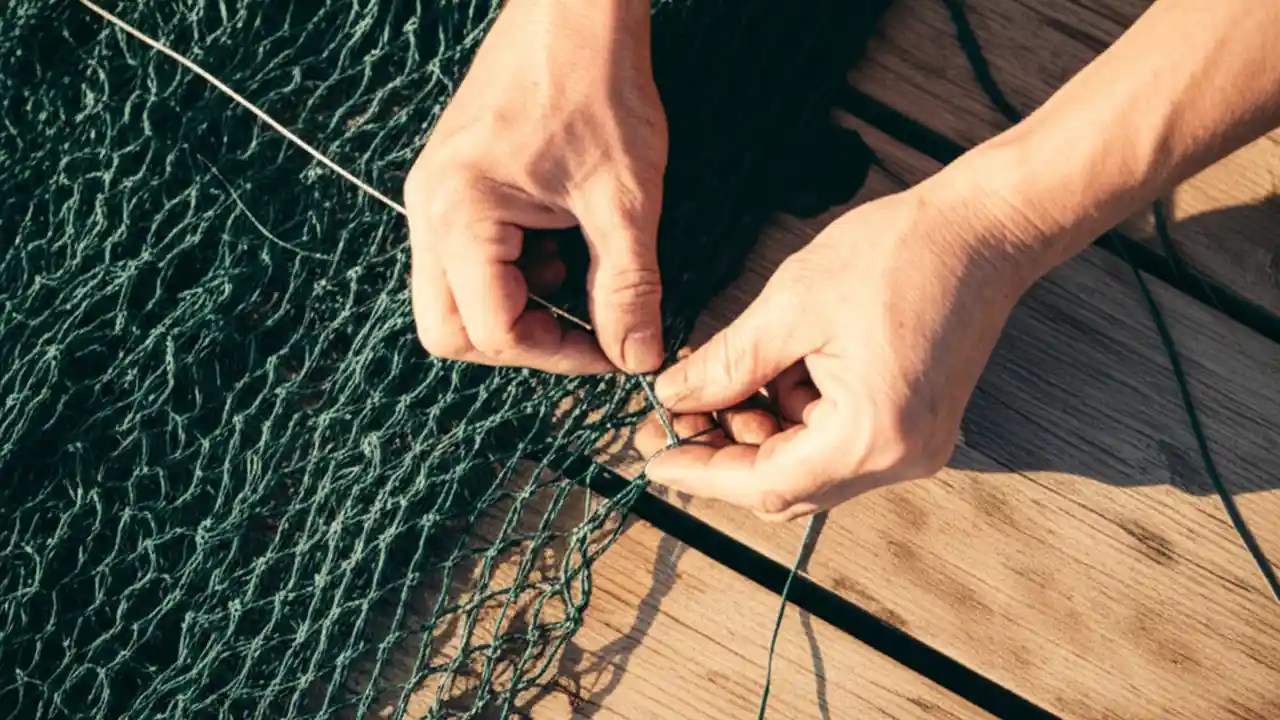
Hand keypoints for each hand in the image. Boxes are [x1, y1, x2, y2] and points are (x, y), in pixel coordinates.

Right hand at [404, 0, 665, 374]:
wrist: (573, 9)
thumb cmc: (596, 84)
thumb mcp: (624, 198)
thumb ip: (628, 287)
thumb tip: (637, 357)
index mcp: (459, 214)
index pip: (490, 332)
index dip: (557, 354)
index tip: (612, 350)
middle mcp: (428, 210)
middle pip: (449, 330)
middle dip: (521, 342)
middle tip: (585, 332)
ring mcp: (433, 198)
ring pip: (455, 298)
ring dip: (518, 307)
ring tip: (578, 273)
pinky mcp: (453, 188)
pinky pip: (466, 261)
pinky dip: (514, 273)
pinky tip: (562, 246)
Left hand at [638, 184, 1049, 520]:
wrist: (985, 228)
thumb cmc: (897, 254)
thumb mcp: (789, 307)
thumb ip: (725, 364)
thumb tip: (673, 399)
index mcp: (870, 437)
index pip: (764, 484)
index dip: (700, 473)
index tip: (652, 458)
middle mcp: (899, 459)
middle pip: (786, 485)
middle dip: (723, 452)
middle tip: (671, 416)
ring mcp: (913, 446)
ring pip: (808, 465)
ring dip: (756, 431)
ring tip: (714, 381)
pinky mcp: (915, 424)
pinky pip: (837, 442)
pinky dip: (793, 417)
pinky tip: (766, 374)